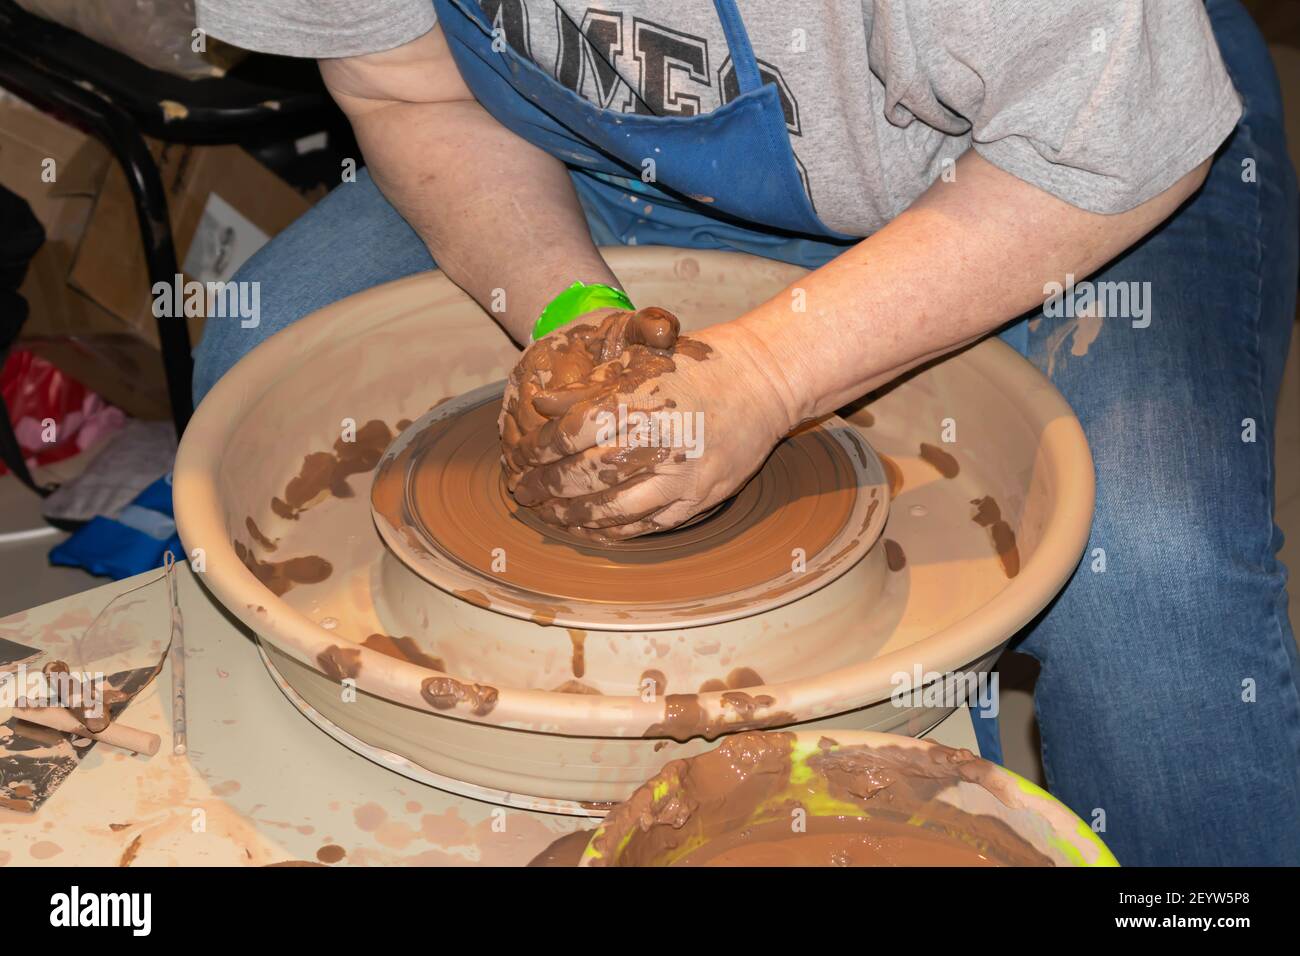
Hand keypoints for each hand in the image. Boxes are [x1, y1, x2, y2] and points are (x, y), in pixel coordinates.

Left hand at [499, 307, 796, 540]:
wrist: (763, 381)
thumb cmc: (698, 366)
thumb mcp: (641, 361)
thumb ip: (589, 387)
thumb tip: (541, 404)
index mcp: (640, 402)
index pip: (572, 433)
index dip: (540, 449)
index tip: (521, 456)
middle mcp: (659, 441)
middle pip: (586, 475)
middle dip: (546, 488)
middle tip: (522, 493)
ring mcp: (681, 476)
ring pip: (613, 509)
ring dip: (573, 516)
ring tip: (550, 514)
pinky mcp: (699, 499)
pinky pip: (646, 525)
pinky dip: (612, 531)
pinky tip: (590, 528)